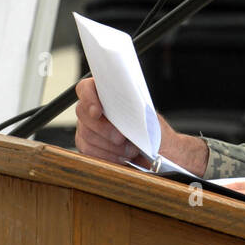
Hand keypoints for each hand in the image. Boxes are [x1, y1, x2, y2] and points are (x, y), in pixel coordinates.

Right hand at [73, 78, 208, 174]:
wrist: (161, 154)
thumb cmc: (155, 133)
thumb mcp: (149, 118)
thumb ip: (133, 109)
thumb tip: (123, 111)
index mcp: (109, 94)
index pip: (86, 88)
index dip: (88, 97)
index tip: (98, 112)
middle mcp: (95, 110)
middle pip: (83, 113)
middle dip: (103, 128)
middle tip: (121, 138)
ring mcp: (89, 128)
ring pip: (86, 135)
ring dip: (109, 146)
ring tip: (129, 150)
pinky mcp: (89, 147)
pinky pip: (89, 152)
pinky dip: (107, 156)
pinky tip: (122, 157)